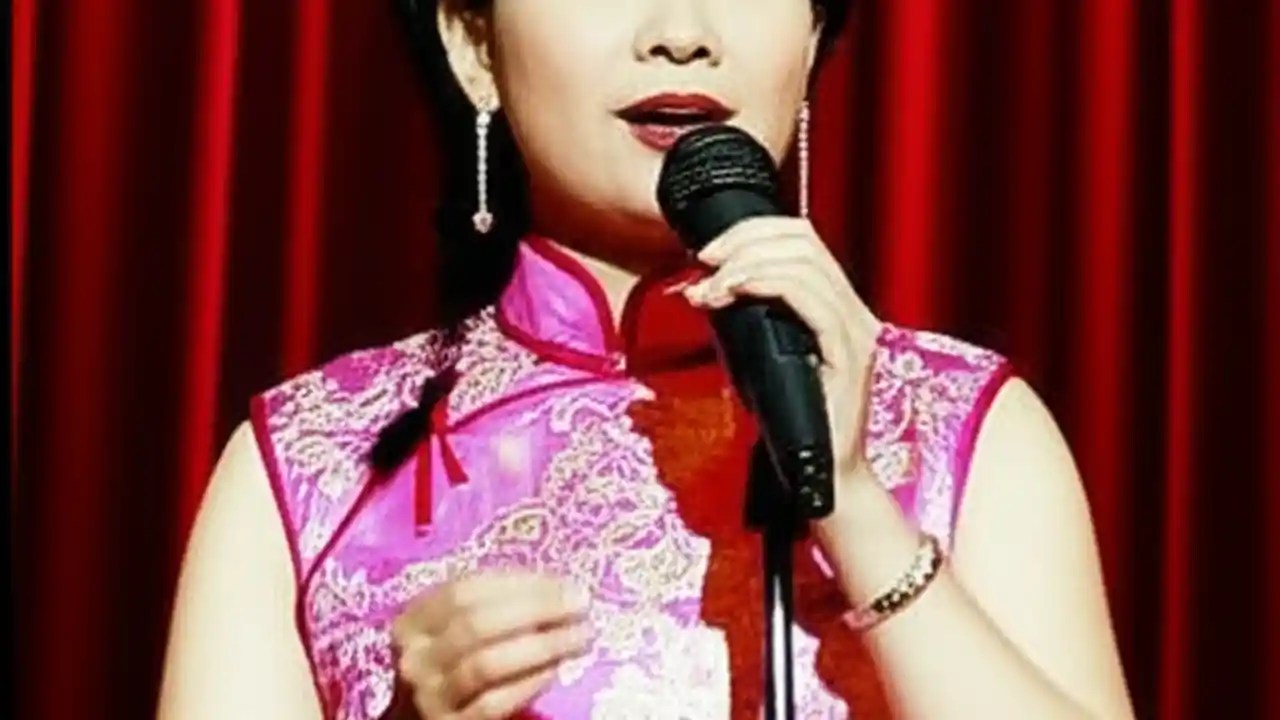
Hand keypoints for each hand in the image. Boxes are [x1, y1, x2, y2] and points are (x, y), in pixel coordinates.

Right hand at [389, 572, 592, 718]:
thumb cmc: (454, 663)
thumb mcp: (458, 628)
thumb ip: (495, 605)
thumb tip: (559, 588)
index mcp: (413, 620)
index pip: (464, 590)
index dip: (520, 584)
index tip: (567, 584)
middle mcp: (415, 657)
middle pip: (476, 624)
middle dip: (536, 610)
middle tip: (581, 606)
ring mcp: (430, 696)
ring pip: (486, 664)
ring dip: (542, 646)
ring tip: (580, 637)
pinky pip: (493, 703)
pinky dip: (529, 682)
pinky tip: (556, 669)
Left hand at [684, 216, 881, 483]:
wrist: (818, 475)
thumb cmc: (788, 421)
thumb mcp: (758, 354)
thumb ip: (743, 316)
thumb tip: (704, 284)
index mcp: (836, 306)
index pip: (803, 240)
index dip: (754, 231)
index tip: (709, 252)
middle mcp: (853, 312)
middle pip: (803, 241)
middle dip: (743, 241)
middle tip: (702, 262)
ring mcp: (855, 332)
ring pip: (805, 264)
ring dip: (744, 265)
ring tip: (709, 287)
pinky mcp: (847, 356)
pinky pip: (809, 301)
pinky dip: (764, 285)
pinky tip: (732, 293)